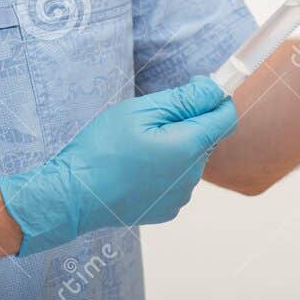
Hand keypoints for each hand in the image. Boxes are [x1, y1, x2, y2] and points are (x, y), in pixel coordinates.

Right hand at [0, 75, 237, 256]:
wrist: (73, 195)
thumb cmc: (101, 149)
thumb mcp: (140, 111)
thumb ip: (183, 100)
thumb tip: (213, 90)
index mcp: (188, 147)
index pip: (225, 118)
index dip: (215, 99)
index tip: (198, 89)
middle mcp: (192, 176)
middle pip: (206, 138)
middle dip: (186, 123)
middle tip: (149, 120)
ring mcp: (180, 196)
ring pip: (190, 159)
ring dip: (175, 147)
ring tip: (137, 147)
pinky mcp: (168, 210)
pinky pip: (177, 180)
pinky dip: (164, 170)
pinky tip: (136, 168)